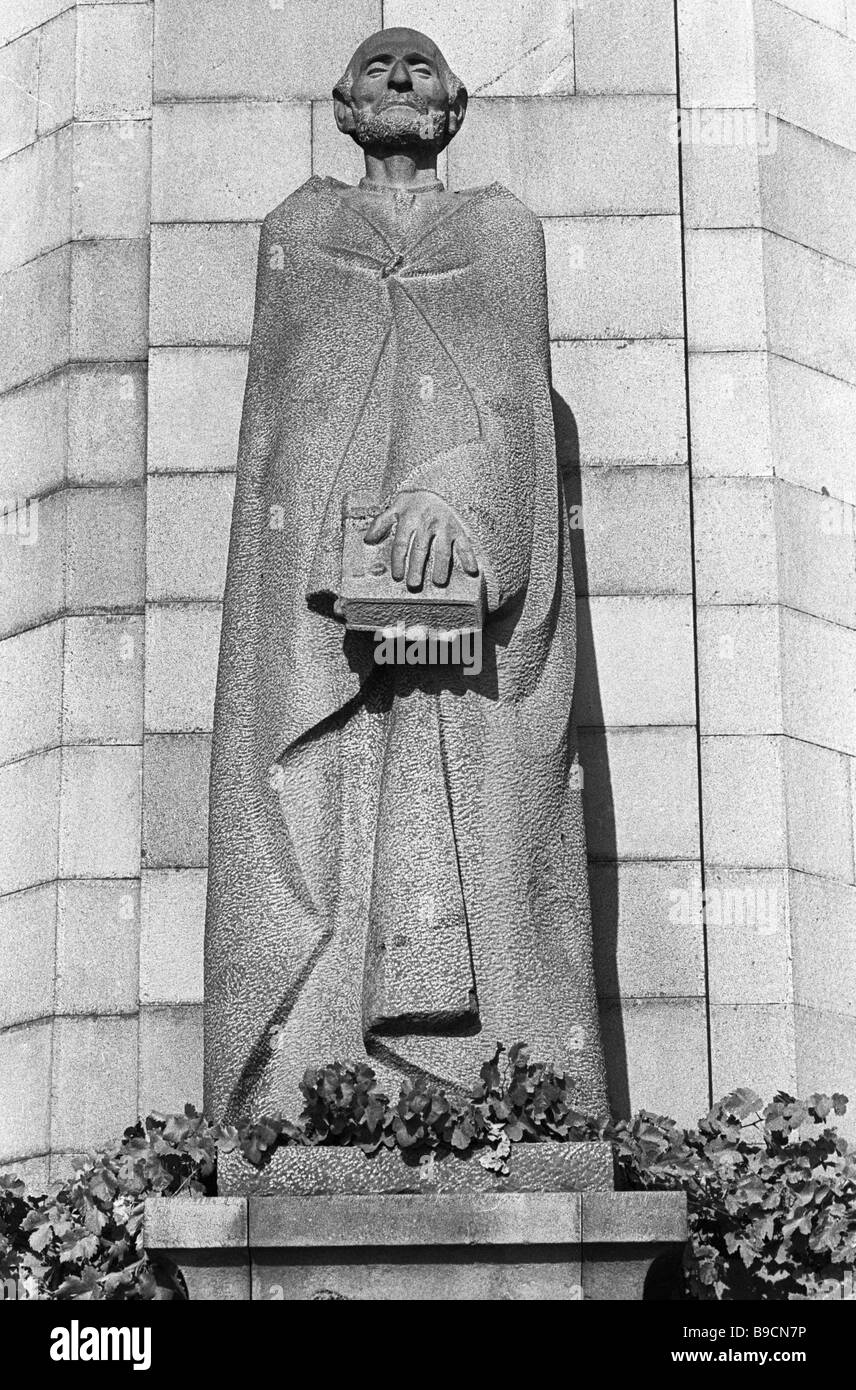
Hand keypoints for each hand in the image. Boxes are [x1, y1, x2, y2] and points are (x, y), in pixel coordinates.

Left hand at [364, 491, 478, 590]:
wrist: (439, 482)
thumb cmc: (414, 499)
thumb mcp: (395, 506)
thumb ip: (381, 523)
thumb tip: (368, 540)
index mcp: (409, 518)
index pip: (401, 543)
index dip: (398, 561)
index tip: (397, 576)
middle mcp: (426, 523)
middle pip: (420, 549)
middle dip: (416, 568)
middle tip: (413, 584)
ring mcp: (444, 526)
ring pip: (442, 549)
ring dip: (441, 567)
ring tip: (439, 582)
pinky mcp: (457, 528)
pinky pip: (464, 544)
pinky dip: (469, 557)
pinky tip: (472, 570)